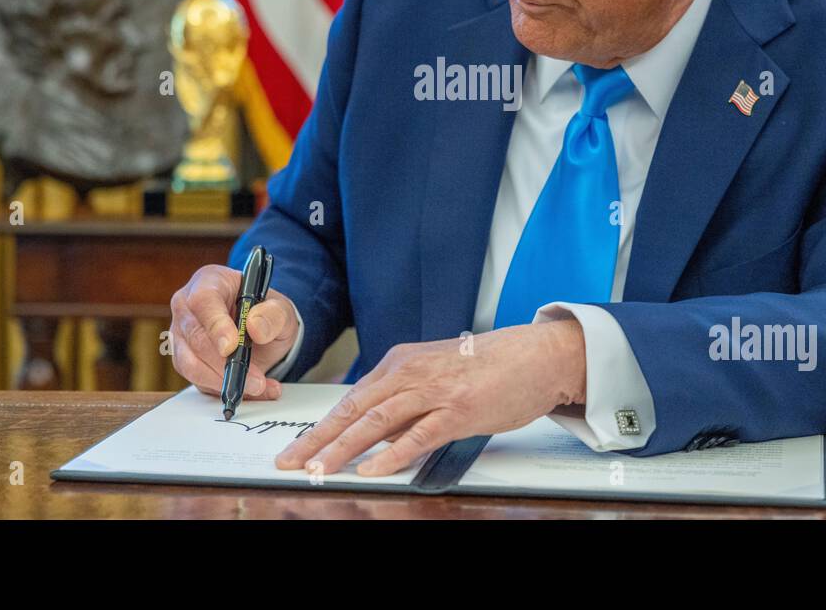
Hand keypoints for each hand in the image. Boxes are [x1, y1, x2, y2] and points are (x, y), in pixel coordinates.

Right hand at [168, 264, 298, 400]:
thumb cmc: (265, 312)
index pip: (203, 300)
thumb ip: (274, 314)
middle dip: (224, 363)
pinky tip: (251, 391)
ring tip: (258, 387)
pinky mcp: (185, 361)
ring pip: (190, 363)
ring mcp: (181, 335)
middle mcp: (187, 307)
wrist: (262, 331)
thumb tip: (255, 327)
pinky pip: (198, 381)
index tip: (231, 347)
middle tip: (255, 380)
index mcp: (209, 282)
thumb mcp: (281, 309)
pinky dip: (225, 390)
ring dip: (223, 381)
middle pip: (194, 337)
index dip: (216, 325)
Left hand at [274, 320, 586, 476]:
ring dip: (343, 448)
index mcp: (401, 362)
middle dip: (318, 438)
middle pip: (354, 409)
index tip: (297, 449)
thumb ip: (405, 400)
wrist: (535, 355)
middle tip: (290, 462)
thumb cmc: (488, 368)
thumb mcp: (436, 374)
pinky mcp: (459, 409)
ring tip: (319, 470)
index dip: (321, 426)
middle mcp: (411, 372)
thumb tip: (375, 433)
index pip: (351, 399)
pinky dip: (392, 454)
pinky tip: (372, 470)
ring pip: (377, 421)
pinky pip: (418, 434)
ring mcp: (434, 390)